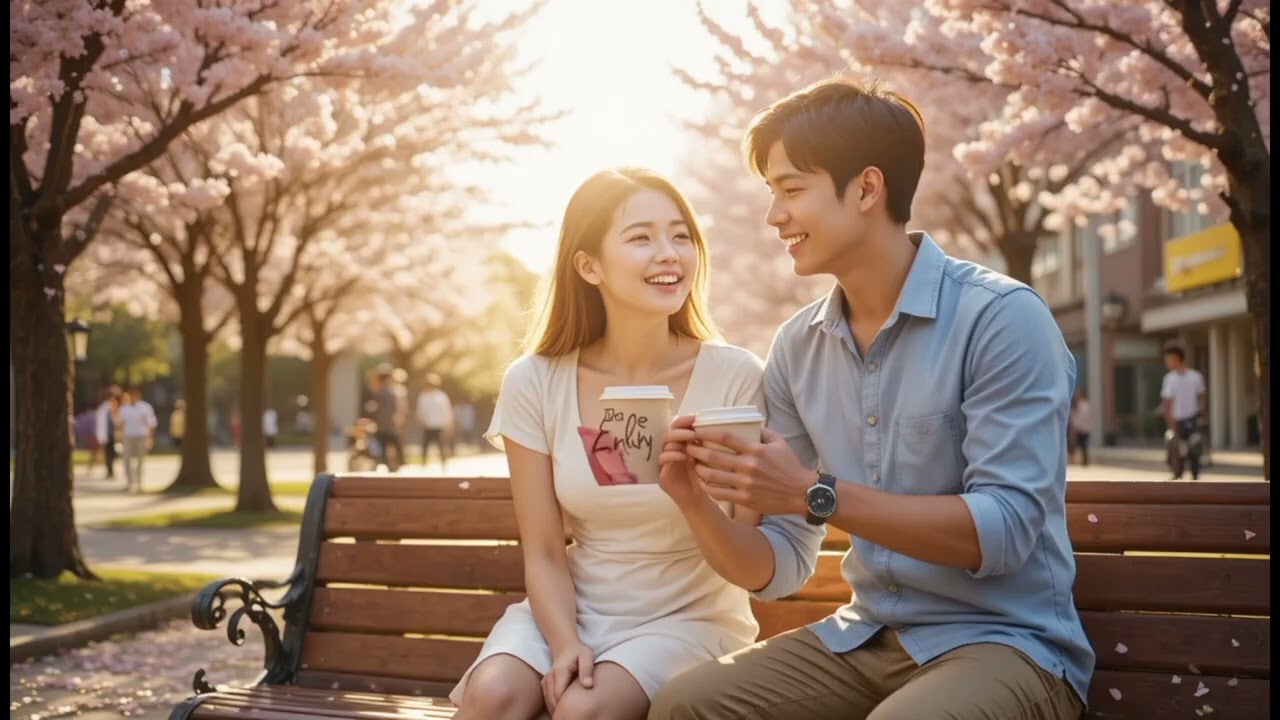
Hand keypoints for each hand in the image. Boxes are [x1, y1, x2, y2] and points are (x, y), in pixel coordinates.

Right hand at [543, 641, 594, 713]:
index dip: (565, 706)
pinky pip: (547, 698)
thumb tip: (588, 685)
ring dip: (556, 709)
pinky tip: (563, 709)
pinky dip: (554, 705)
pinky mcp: (545, 684)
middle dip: (560, 711)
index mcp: (560, 672)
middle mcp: (550, 677)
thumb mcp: (587, 656)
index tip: (575, 714)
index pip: (559, 695)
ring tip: (568, 715)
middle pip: (552, 701)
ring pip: (548, 701)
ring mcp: (546, 680)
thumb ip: (587, 670)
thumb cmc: (579, 652)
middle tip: (573, 718)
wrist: (566, 646)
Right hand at [658, 415, 706, 507]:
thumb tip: (707, 424)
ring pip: (665, 444)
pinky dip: (673, 454)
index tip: (694, 417)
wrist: (699, 499)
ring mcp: (665, 461)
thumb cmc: (703, 476)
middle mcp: (670, 450)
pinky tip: (684, 455)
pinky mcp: (661, 473)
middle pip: (669, 433)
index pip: (676, 426)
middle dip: (680, 430)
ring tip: (690, 441)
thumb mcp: (705, 457)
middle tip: (692, 432)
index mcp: (680, 443)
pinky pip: (662, 459)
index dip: (683, 420)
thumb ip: (702, 442)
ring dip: (677, 440)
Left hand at [685, 427, 812, 515]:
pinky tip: (702, 482)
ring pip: (712, 476)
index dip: (707, 432)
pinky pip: (719, 493)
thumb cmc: (790, 466)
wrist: (802, 492)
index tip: (696, 430)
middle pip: (713, 456)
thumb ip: (761, 432)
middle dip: (695, 450)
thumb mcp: (779, 443)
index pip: (725, 437)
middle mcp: (748, 466)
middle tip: (687, 446)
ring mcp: (745, 484)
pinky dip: (707, 487)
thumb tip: (747, 423)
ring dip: (698, 469)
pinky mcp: (745, 499)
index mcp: (756, 449)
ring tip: (692, 464)